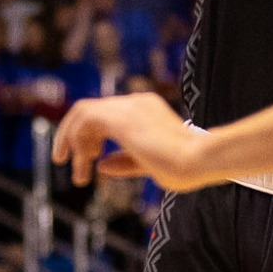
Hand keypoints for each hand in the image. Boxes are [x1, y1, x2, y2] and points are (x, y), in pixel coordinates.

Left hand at [51, 93, 213, 189]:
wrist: (201, 160)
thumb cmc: (185, 166)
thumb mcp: (148, 166)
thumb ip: (125, 163)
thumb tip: (101, 165)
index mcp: (146, 110)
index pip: (107, 115)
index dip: (91, 137)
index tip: (88, 160)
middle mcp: (137, 103)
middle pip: (92, 112)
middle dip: (76, 138)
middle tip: (72, 165)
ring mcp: (130, 106)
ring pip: (83, 112)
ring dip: (71, 139)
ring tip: (74, 169)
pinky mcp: (122, 117)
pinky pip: (84, 117)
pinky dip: (73, 136)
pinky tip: (78, 158)